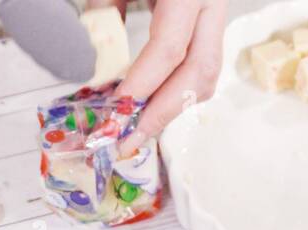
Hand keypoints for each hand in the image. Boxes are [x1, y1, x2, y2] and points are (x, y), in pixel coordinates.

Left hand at [90, 0, 227, 152]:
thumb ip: (105, 7)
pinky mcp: (211, 27)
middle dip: (162, 112)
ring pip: (206, 76)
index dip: (142, 87)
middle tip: (129, 139)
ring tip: (137, 127)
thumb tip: (91, 58)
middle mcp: (212, 6)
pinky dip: (176, 91)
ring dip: (171, 107)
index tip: (116, 114)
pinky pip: (202, 67)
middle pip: (200, 73)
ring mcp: (216, 18)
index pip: (169, 49)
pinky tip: (150, 104)